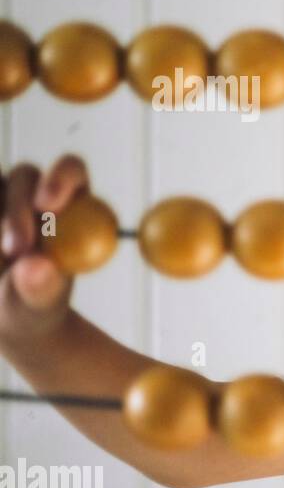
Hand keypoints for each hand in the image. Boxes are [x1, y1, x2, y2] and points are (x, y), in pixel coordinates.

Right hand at [0, 154, 84, 346]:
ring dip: (1, 223)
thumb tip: (38, 267)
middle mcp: (35, 192)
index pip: (72, 171)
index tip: (48, 206)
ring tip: (3, 266)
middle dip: (18, 210)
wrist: (5, 316)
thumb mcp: (40, 306)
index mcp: (73, 204)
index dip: (60, 178)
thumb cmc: (33, 306)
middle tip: (17, 250)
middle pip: (24, 176)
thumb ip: (43, 288)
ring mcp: (1, 196)